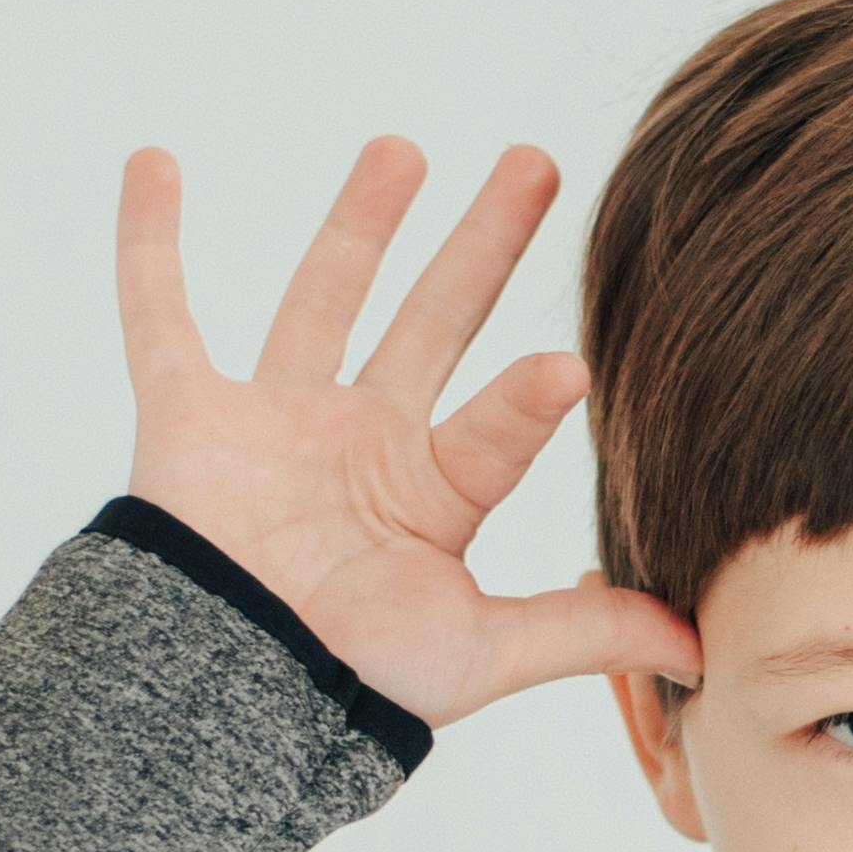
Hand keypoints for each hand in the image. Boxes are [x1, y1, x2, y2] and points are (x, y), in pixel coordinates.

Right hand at [113, 137, 700, 726]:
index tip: (574, 364)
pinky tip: (155, 161)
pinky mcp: (188, 419)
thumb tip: (703, 646)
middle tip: (537, 164)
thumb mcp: (478, 654)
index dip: (531, 399)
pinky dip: (149, 244)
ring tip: (405, 149)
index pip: (499, 424)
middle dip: (485, 246)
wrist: (220, 702)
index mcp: (432, 494)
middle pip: (435, 321)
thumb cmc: (348, 686)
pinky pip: (159, 316)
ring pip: (322, 298)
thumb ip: (581, 633)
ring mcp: (277, 424)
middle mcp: (362, 445)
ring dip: (360, 224)